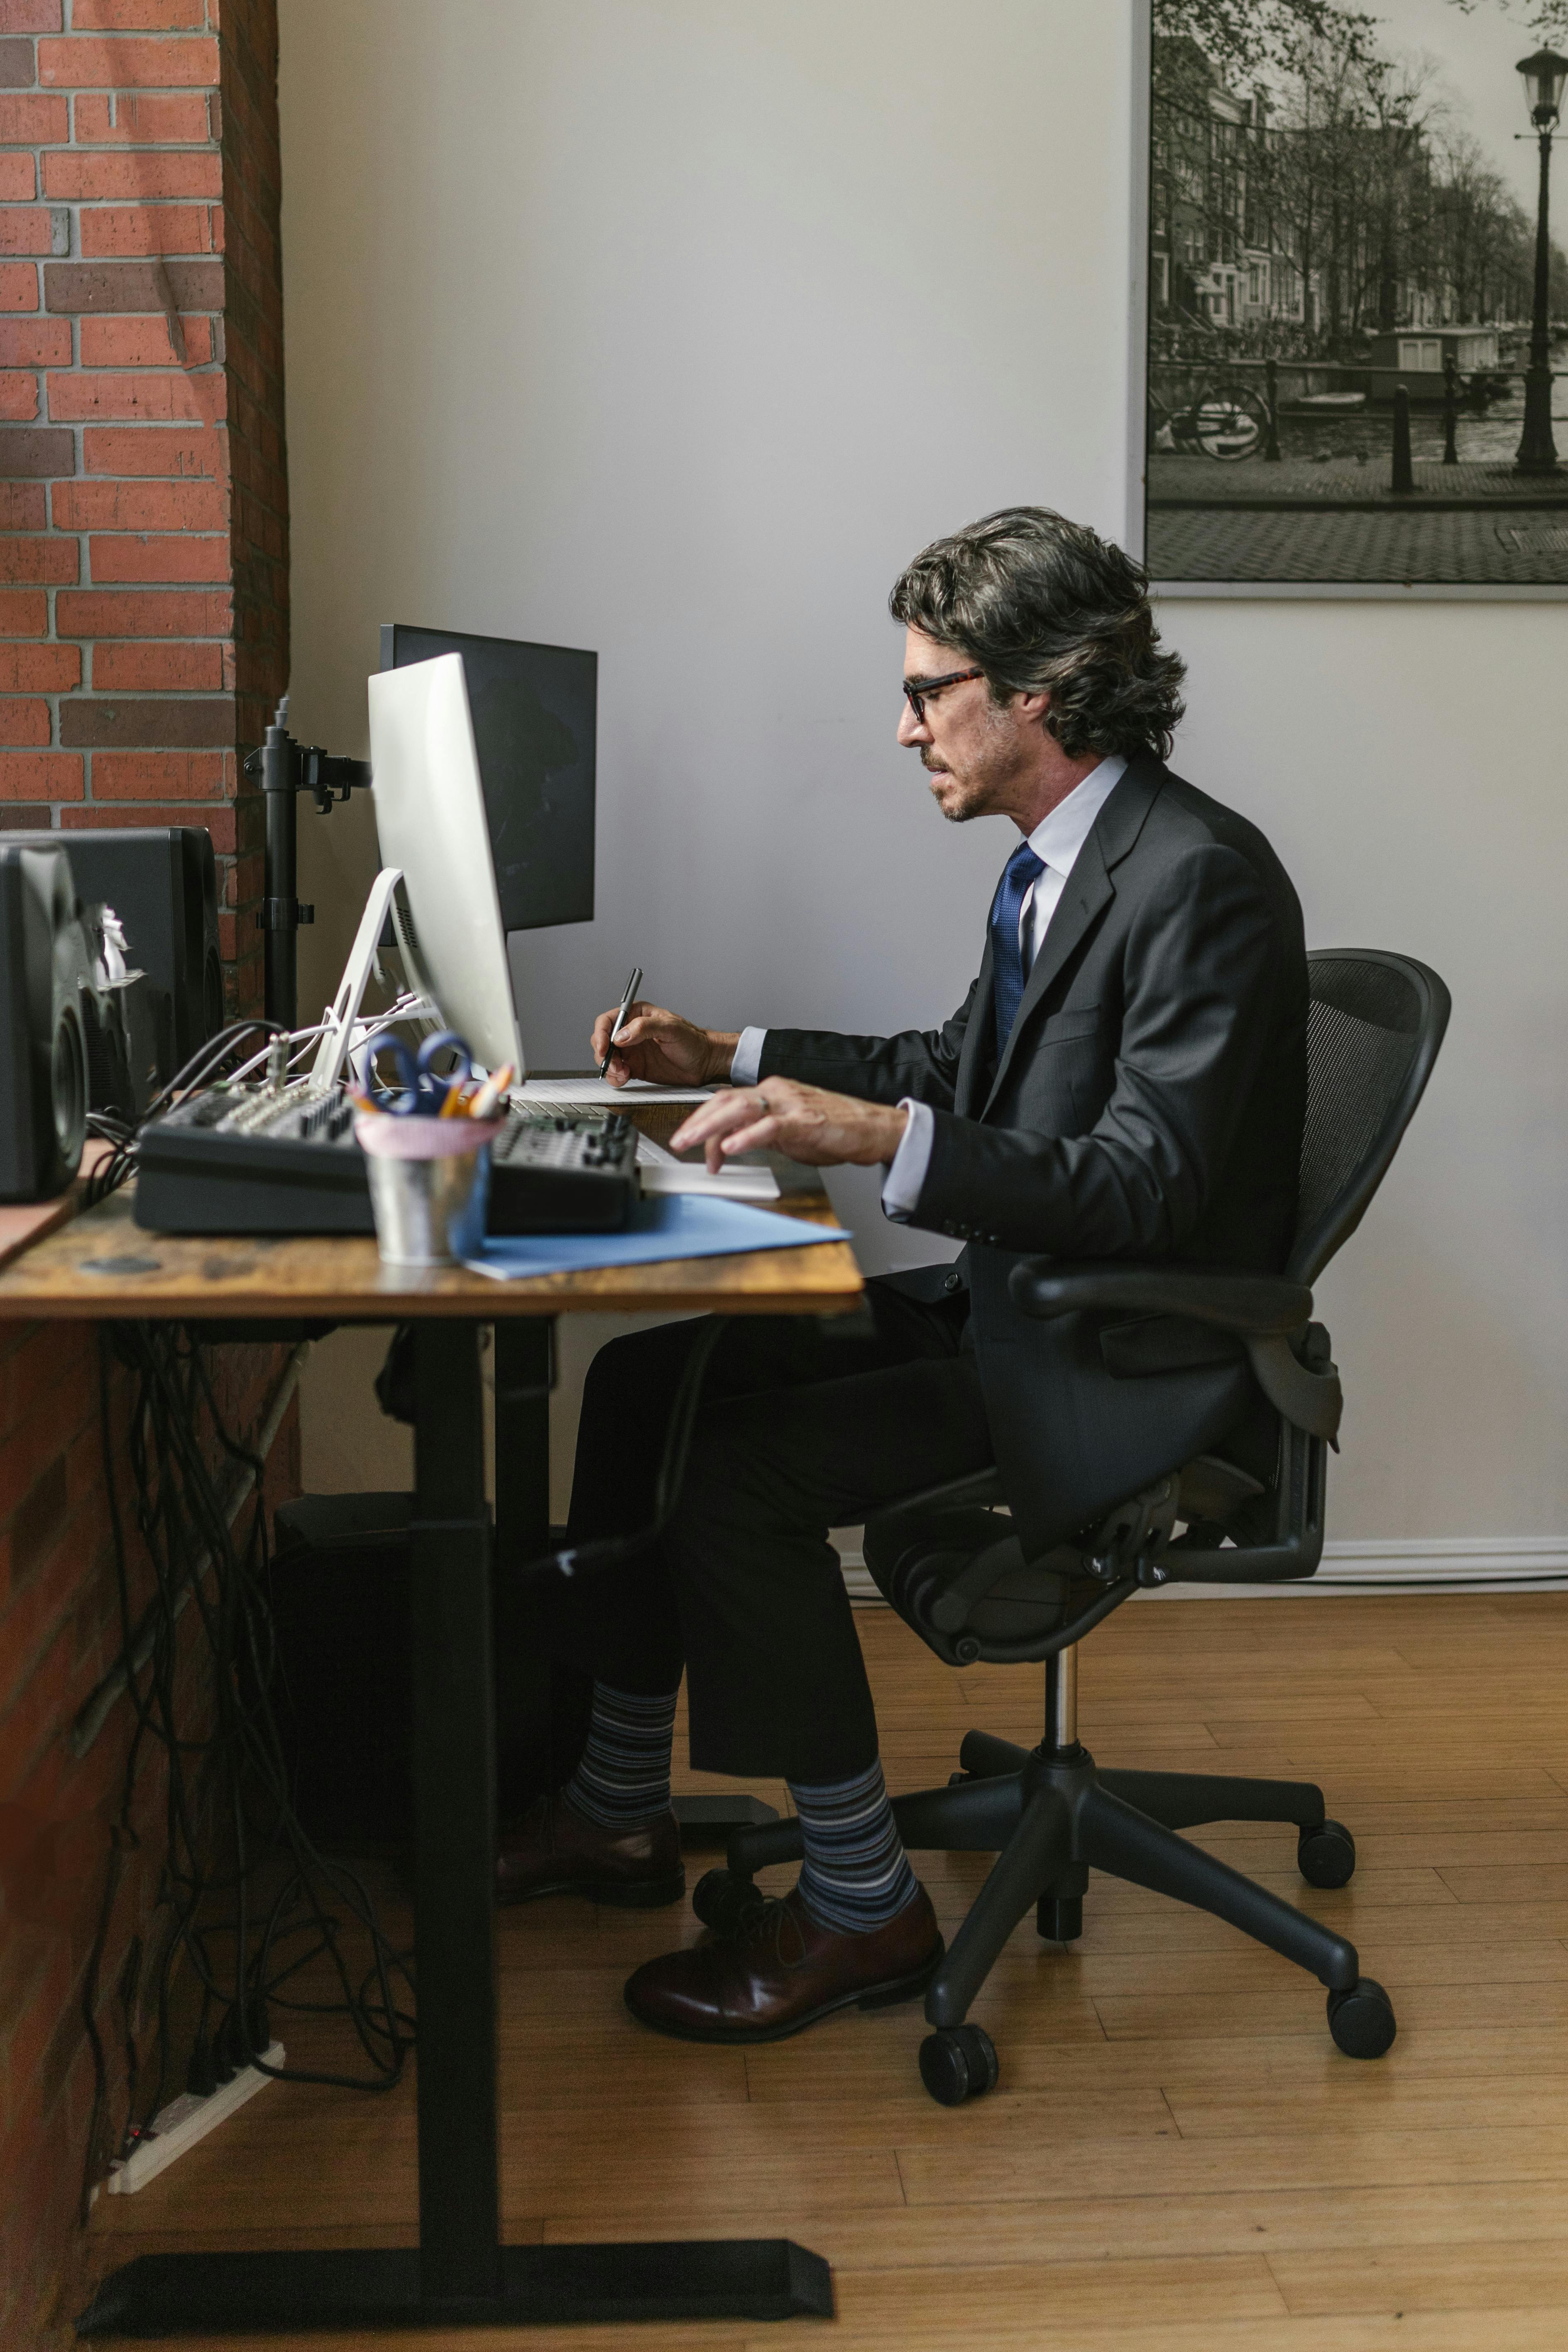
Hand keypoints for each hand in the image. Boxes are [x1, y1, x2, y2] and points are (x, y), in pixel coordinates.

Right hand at [590, 1001, 737, 1088]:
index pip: (608, 1021)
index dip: (601, 1034)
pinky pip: (617, 1073)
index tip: (603, 1047)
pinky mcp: (635, 1068)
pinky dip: (616, 1077)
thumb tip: (620, 1036)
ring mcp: (632, 1051)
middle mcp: (630, 1032)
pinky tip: (625, 1078)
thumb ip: (644, 1027)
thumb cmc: (692, 1041)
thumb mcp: (670, 1028)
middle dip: (604, 1054)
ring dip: (610, 1067)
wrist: (704, 1063)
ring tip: (624, 1073)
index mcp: (636, 1015)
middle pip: (603, 1041)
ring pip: (607, 1058)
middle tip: (616, 1065)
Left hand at [671, 1077, 908, 1171]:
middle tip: (678, 1142)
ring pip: (740, 1109)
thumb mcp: (789, 1131)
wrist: (873, 1127)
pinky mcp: (805, 1120)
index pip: (725, 1103)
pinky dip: (746, 1137)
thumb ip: (760, 1133)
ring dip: (711, 1128)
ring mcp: (790, 1103)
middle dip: (696, 1122)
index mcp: (770, 1091)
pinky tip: (730, 1148)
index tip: (691, 1145)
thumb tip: (732, 1143)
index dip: (702, 1123)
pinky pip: (770, 1126)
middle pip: (725, 1101)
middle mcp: (776, 1091)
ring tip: (692, 1143)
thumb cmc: (835, 1128)